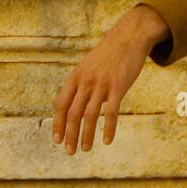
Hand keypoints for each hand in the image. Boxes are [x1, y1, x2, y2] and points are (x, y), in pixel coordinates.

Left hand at [51, 3, 169, 154]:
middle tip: (69, 151)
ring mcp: (102, 83)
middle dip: (70, 135)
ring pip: (90, 115)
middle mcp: (86, 80)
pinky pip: (111, 112)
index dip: (58, 124)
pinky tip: (107, 140)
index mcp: (76, 76)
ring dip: (86, 135)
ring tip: (85, 149)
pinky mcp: (118, 85)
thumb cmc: (109, 53)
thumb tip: (75, 103)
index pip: (61, 104)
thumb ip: (81, 82)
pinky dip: (108, 128)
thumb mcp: (89, 65)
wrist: (129, 36)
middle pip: (73, 113)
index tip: (57, 139)